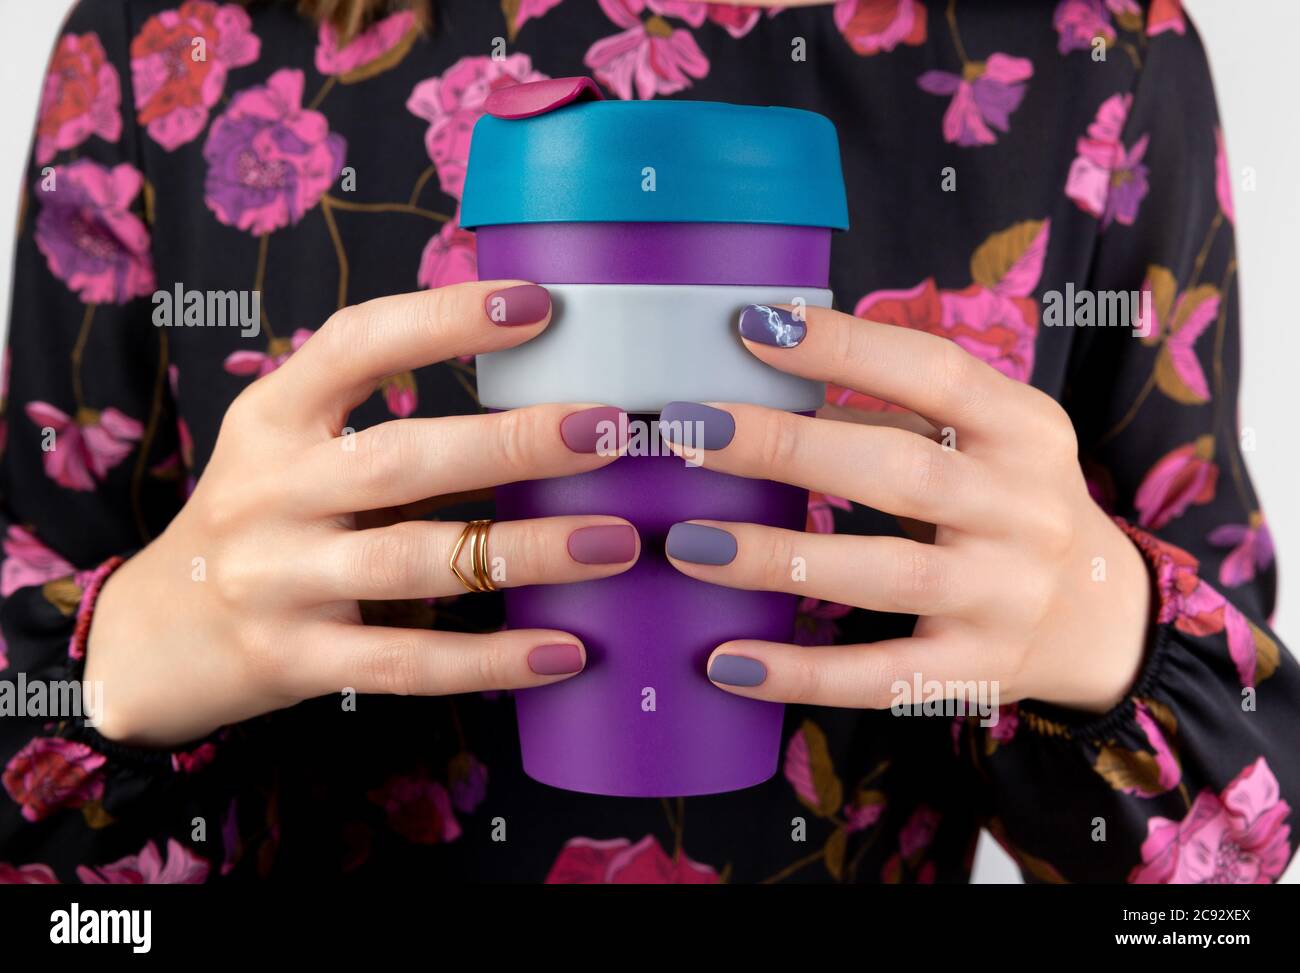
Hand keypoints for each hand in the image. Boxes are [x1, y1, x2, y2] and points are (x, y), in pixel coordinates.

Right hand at [86, 281, 637, 746]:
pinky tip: (566, 651)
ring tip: (616, 542)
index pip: (354, 344)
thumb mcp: (287, 446)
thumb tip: (532, 379)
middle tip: (606, 430)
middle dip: (509, 444)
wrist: (157, 635)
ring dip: (524, 552)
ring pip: (414, 562)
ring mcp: (276, 581)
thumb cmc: (258, 521)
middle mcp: (267, 492)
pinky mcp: (294, 661)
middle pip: (399, 458)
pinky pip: (407, 663)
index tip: (540, 303)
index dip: (444, 317)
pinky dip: (491, 658)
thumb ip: (374, 413)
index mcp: (270, 419)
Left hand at [661, 304, 1150, 713]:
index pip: (936, 372)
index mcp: (1025, 431)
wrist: (1103, 618)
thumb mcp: (988, 442)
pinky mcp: (977, 671)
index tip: (750, 325)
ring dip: (777, 559)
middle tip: (689, 432)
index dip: (845, 346)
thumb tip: (766, 386)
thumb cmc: (1013, 504)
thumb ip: (895, 415)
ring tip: (686, 544)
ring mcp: (1005, 596)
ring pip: (885, 575)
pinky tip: (727, 662)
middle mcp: (1024, 511)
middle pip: (901, 472)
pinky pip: (881, 677)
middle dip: (786, 448)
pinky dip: (802, 672)